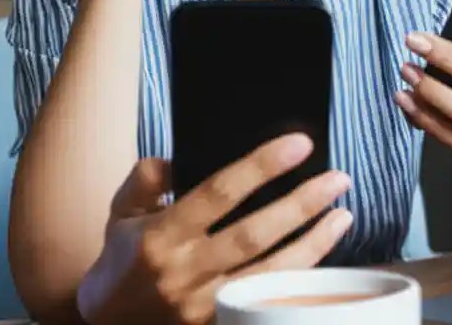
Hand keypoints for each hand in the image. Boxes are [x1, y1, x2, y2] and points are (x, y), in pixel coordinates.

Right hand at [76, 134, 352, 324]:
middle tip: (338, 178)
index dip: (261, 166)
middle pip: (254, 235)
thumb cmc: (123, 258)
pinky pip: (268, 301)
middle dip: (302, 204)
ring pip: (271, 275)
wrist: (108, 324)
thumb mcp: (122, 210)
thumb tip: (183, 158)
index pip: (218, 193)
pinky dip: (300, 280)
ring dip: (314, 244)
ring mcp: (203, 307)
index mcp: (160, 236)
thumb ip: (148, 177)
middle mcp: (184, 273)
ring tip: (343, 214)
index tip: (299, 144)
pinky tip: (322, 255)